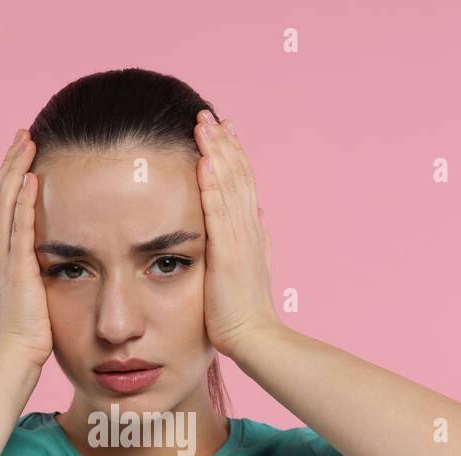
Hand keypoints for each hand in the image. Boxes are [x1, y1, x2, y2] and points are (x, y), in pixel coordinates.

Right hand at [0, 128, 52, 367]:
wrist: (14, 360)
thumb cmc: (31, 338)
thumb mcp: (39, 299)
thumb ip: (44, 278)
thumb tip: (64, 267)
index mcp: (5, 258)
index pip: (6, 207)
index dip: (12, 177)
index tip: (24, 153)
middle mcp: (0, 253)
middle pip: (1, 195)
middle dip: (12, 162)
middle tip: (24, 133)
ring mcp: (5, 259)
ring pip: (6, 203)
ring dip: (15, 169)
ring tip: (26, 141)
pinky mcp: (17, 269)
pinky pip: (19, 227)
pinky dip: (22, 200)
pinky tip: (30, 177)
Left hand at [194, 111, 282, 361]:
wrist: (254, 336)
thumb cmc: (245, 310)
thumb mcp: (251, 266)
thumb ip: (255, 237)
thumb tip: (258, 213)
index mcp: (252, 230)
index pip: (243, 182)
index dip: (233, 154)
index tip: (222, 129)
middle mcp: (249, 227)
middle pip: (238, 175)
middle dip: (222, 143)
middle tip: (207, 115)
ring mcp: (240, 238)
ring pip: (229, 185)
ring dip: (215, 154)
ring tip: (202, 126)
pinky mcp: (227, 252)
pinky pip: (218, 212)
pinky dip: (211, 186)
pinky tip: (202, 163)